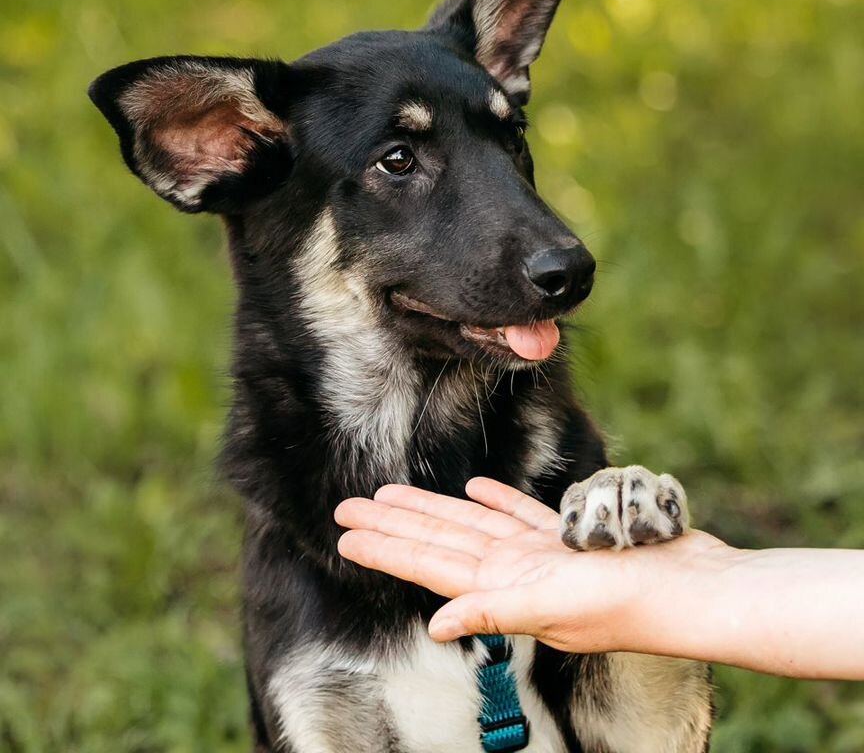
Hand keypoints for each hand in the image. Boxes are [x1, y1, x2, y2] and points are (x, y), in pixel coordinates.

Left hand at [335, 477, 727, 651]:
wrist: (695, 591)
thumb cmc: (631, 601)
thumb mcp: (558, 607)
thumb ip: (496, 611)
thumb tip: (435, 625)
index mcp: (505, 587)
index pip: (429, 564)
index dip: (386, 549)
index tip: (346, 536)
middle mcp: (514, 571)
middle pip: (439, 541)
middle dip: (393, 525)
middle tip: (349, 508)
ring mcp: (540, 554)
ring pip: (471, 524)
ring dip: (433, 510)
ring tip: (394, 495)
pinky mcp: (569, 536)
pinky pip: (521, 514)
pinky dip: (496, 501)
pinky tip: (476, 487)